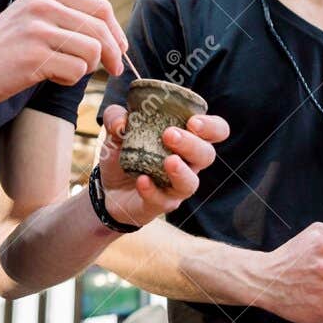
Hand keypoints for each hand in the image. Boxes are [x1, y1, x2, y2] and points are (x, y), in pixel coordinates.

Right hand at [0, 0, 126, 103]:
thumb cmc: (3, 47)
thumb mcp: (33, 16)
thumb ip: (66, 16)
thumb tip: (111, 34)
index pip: (99, 7)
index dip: (116, 31)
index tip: (120, 49)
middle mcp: (44, 4)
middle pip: (100, 28)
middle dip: (114, 52)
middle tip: (115, 69)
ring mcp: (39, 29)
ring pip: (92, 50)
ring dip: (89, 67)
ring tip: (68, 71)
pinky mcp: (35, 55)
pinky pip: (76, 69)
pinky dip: (71, 79)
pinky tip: (53, 77)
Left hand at [94, 103, 227, 226]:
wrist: (106, 188)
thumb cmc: (124, 153)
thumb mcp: (115, 130)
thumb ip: (115, 117)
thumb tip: (121, 121)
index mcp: (186, 139)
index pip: (215, 131)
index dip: (211, 126)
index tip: (193, 121)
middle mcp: (188, 163)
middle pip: (207, 155)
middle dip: (192, 144)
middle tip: (169, 134)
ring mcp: (175, 186)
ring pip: (191, 182)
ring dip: (181, 171)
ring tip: (168, 161)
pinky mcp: (160, 204)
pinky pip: (162, 200)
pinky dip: (152, 190)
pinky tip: (141, 180)